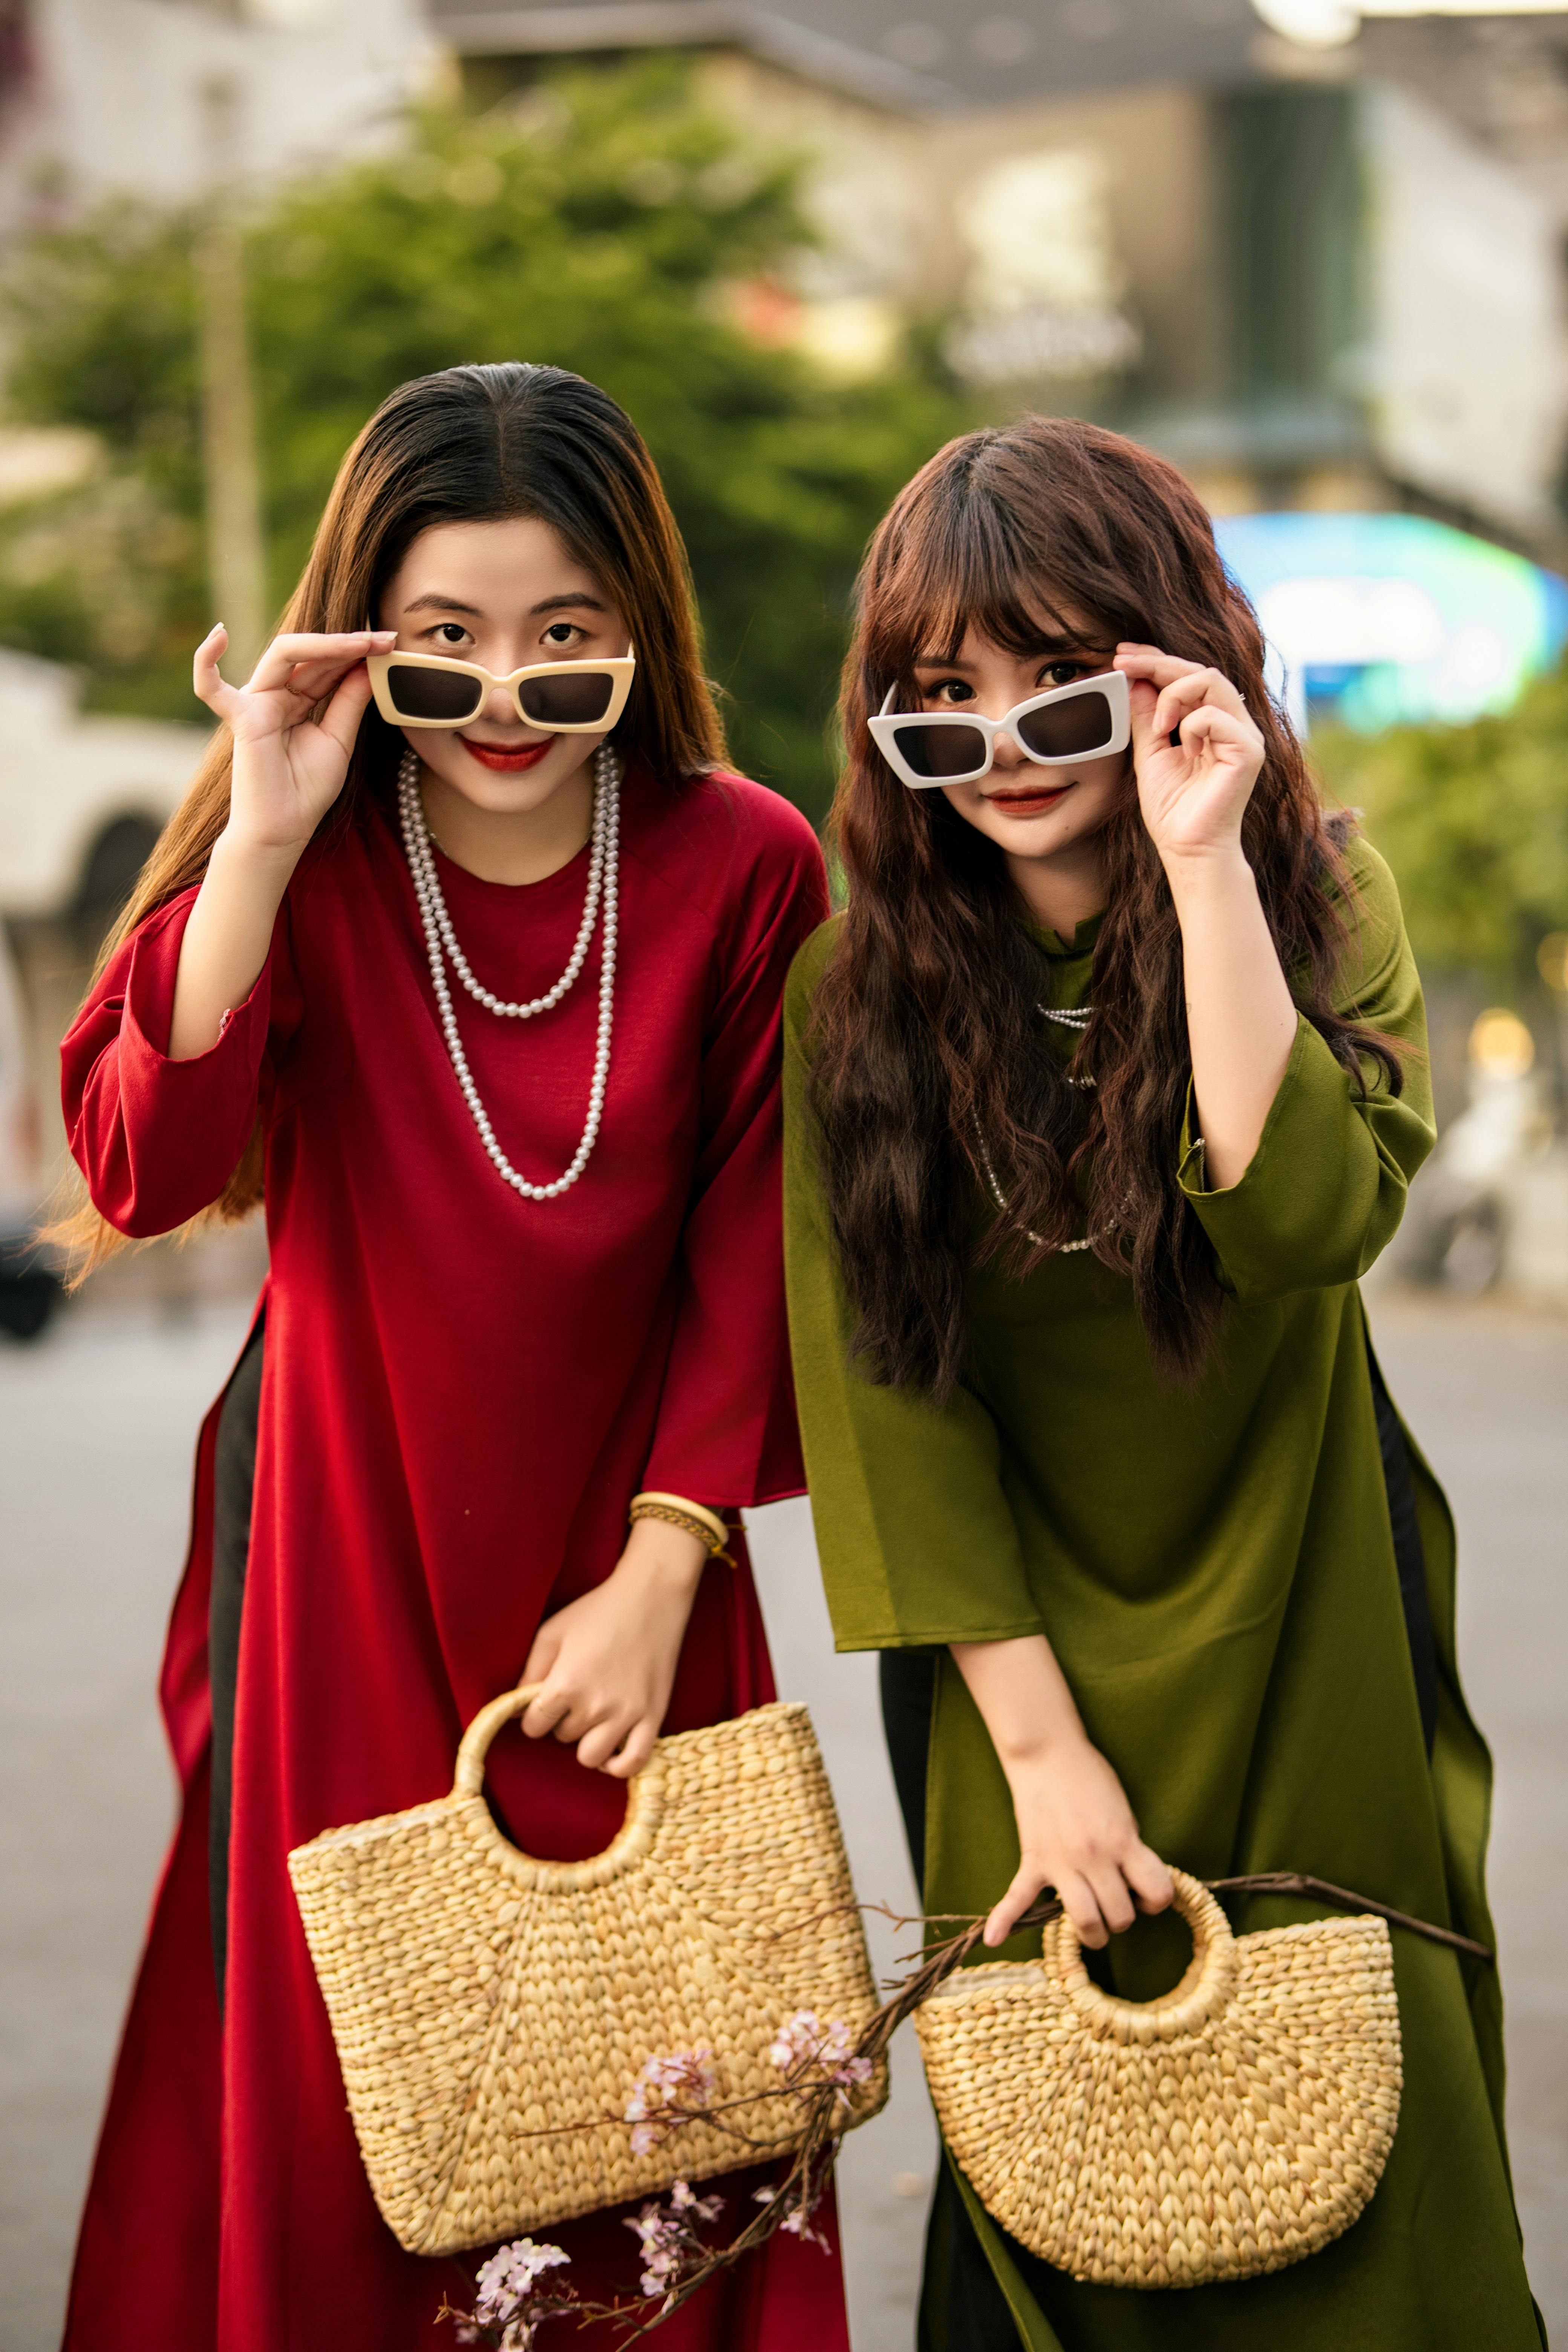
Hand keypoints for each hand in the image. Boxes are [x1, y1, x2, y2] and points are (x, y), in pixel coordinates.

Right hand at [194, 622, 395, 857]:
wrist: (285, 829)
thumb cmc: (307, 790)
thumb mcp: (338, 739)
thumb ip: (349, 701)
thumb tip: (368, 664)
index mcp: (297, 699)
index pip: (327, 664)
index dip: (358, 652)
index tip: (391, 644)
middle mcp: (274, 694)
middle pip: (310, 654)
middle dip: (349, 644)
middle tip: (386, 639)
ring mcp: (256, 702)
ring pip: (284, 654)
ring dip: (326, 644)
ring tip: (362, 641)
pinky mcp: (241, 718)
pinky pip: (211, 688)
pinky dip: (204, 660)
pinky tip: (218, 634)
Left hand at [518, 1518, 709, 1777]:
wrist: (652, 1597)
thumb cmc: (598, 1610)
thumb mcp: (552, 1632)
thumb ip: (529, 1671)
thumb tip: (514, 1707)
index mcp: (566, 1684)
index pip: (533, 1726)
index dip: (534, 1715)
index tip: (543, 1701)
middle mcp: (595, 1705)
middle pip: (562, 1737)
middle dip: (562, 1720)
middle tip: (576, 1694)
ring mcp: (627, 1715)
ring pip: (591, 1757)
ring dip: (586, 1741)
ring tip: (591, 1719)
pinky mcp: (653, 1717)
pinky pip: (634, 1762)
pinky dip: (619, 1766)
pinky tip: (610, 1754)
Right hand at [985, 1732, 1171, 1950]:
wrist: (1047, 1752)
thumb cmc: (1090, 1777)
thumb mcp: (1124, 1812)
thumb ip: (1130, 1849)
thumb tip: (1135, 1883)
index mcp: (1123, 1841)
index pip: (1158, 1892)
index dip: (1157, 1900)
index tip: (1147, 1894)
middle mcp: (1095, 1857)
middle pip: (1120, 1915)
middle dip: (1122, 1917)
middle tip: (1116, 1903)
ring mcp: (1062, 1862)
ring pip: (1085, 1920)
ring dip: (1093, 1932)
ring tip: (1093, 1927)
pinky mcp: (1033, 1860)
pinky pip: (1018, 1897)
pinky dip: (1004, 1920)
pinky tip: (995, 1938)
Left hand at [1114, 643, 1265, 873]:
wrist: (1188, 850)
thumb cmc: (1172, 811)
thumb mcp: (1149, 754)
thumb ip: (1145, 718)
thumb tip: (1135, 679)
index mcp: (1213, 723)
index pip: (1189, 676)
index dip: (1156, 660)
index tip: (1122, 656)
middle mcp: (1233, 724)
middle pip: (1201, 670)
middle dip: (1157, 663)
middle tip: (1123, 663)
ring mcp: (1245, 736)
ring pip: (1211, 681)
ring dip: (1173, 693)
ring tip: (1156, 725)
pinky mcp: (1248, 751)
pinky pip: (1216, 715)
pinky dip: (1191, 726)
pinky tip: (1182, 748)